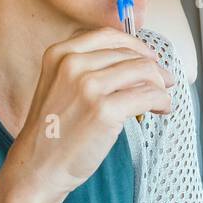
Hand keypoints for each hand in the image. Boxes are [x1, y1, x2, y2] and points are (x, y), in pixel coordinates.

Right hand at [4, 27, 175, 202]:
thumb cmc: (53, 132)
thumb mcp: (61, 87)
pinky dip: (162, 101)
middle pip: (130, 54)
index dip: (136, 46)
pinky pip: (149, 95)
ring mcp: (88, 86)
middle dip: (154, 69)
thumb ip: (90, 70)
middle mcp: (72, 64)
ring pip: (144, 71)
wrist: (37, 167)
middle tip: (164, 83)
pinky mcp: (104, 110)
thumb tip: (139, 64)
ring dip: (160, 86)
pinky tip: (161, 109)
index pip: (109, 36)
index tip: (149, 58)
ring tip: (161, 100)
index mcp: (60, 53)